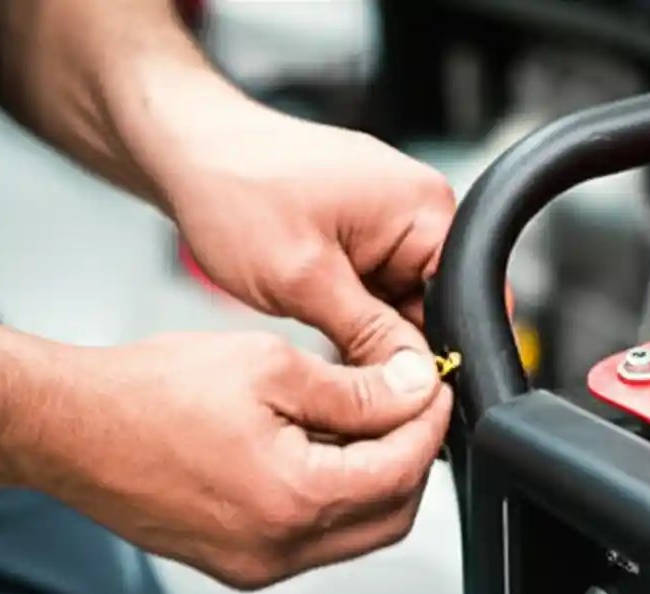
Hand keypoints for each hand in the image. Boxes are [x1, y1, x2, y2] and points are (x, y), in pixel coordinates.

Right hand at [19, 331, 451, 589]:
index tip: (433, 385)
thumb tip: (413, 390)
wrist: (70, 426)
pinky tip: (320, 447)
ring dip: (374, 479)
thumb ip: (356, 390)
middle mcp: (278, 549)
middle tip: (409, 404)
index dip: (428, 420)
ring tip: (364, 417)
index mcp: (294, 500)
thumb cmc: (150, 391)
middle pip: (390, 515)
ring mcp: (255, 564)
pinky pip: (311, 538)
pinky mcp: (235, 562)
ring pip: (353, 532)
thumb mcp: (270, 367)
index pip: (402, 470)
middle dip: (411, 457)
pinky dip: (331, 496)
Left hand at [135, 88, 453, 365]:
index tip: (402, 388)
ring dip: (362, 326)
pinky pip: (373, 288)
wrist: (184, 150)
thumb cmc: (236, 190)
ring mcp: (387, 219)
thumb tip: (415, 381)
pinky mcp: (359, 230)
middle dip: (393, 342)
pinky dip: (345, 310)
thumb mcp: (305, 280)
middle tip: (345, 363)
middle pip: (433, 306)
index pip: (465, 298)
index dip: (437, 351)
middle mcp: (416, 209)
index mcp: (423, 208)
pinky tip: (312, 311)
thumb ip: (370, 335)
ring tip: (316, 320)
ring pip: (399, 304)